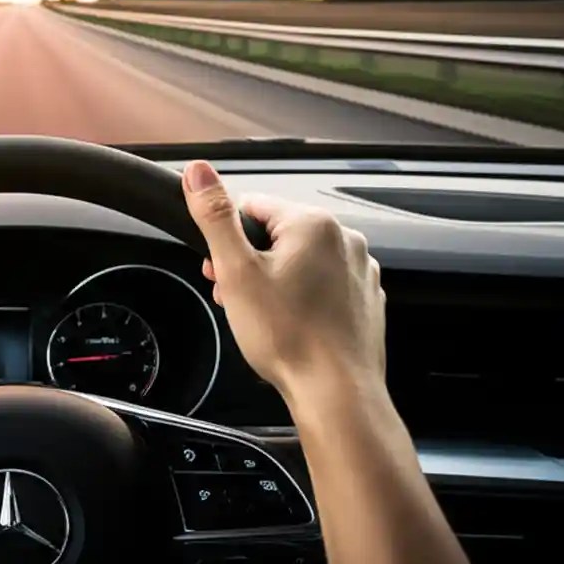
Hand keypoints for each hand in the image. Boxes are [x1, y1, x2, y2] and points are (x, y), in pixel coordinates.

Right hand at [182, 160, 384, 403]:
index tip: (221, 272)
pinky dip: (302, 299)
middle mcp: (345, 240)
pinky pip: (323, 286)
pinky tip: (290, 326)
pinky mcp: (365, 300)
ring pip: (301, 262)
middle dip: (250, 264)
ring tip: (261, 317)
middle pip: (277, 236)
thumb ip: (215, 216)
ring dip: (274, 282)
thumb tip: (198, 172)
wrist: (335, 391)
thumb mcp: (236, 271)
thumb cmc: (288, 336)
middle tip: (236, 298)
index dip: (228, 241)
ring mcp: (360, 271)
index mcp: (313, 224)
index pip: (253, 208)